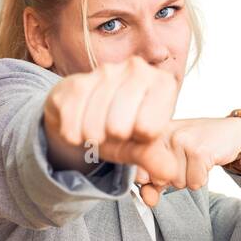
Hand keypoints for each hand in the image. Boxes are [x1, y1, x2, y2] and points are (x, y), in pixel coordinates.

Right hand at [42, 57, 181, 195]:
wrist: (89, 113)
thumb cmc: (123, 127)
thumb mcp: (143, 144)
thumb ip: (155, 156)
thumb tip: (169, 172)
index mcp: (162, 83)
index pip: (148, 128)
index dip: (141, 138)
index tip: (140, 131)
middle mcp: (136, 69)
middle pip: (118, 127)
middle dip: (114, 138)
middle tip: (116, 131)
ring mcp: (105, 71)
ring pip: (94, 127)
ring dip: (93, 138)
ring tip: (100, 129)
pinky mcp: (75, 83)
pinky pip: (72, 127)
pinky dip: (75, 136)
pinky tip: (82, 126)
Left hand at [130, 116, 240, 207]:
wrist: (229, 132)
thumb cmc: (197, 147)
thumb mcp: (171, 161)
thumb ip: (154, 181)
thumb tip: (148, 199)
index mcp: (150, 136)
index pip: (138, 171)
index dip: (152, 178)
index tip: (165, 169)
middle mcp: (162, 135)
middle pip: (160, 180)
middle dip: (175, 177)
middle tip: (186, 161)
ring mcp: (180, 141)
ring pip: (179, 183)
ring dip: (191, 177)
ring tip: (197, 159)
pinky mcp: (198, 151)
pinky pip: (195, 183)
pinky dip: (203, 178)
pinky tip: (207, 161)